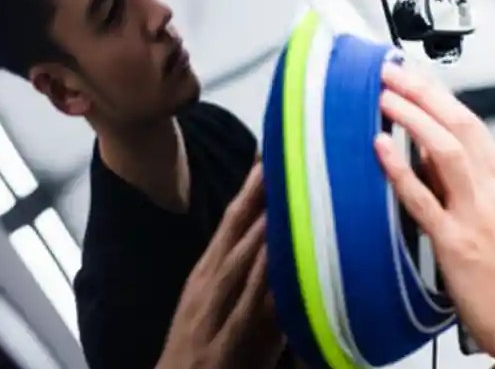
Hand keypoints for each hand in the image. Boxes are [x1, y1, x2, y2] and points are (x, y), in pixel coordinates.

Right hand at [156, 163, 286, 368]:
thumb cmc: (203, 345)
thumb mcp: (214, 298)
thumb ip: (239, 264)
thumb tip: (271, 227)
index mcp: (206, 272)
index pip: (232, 218)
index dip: (252, 183)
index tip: (273, 148)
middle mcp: (209, 286)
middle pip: (237, 231)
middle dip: (261, 193)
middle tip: (290, 155)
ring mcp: (218, 315)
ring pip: (243, 263)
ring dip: (266, 228)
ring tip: (291, 195)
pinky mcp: (233, 346)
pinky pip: (253, 310)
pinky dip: (267, 284)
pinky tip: (284, 262)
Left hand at [374, 63, 494, 365]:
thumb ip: (472, 188)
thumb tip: (433, 157)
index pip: (472, 125)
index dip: (441, 96)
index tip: (415, 77)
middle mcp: (494, 193)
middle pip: (461, 124)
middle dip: (425, 91)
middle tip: (394, 70)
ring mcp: (477, 216)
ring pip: (446, 149)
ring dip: (413, 116)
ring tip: (386, 95)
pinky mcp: (458, 245)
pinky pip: (424, 199)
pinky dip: (401, 169)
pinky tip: (382, 148)